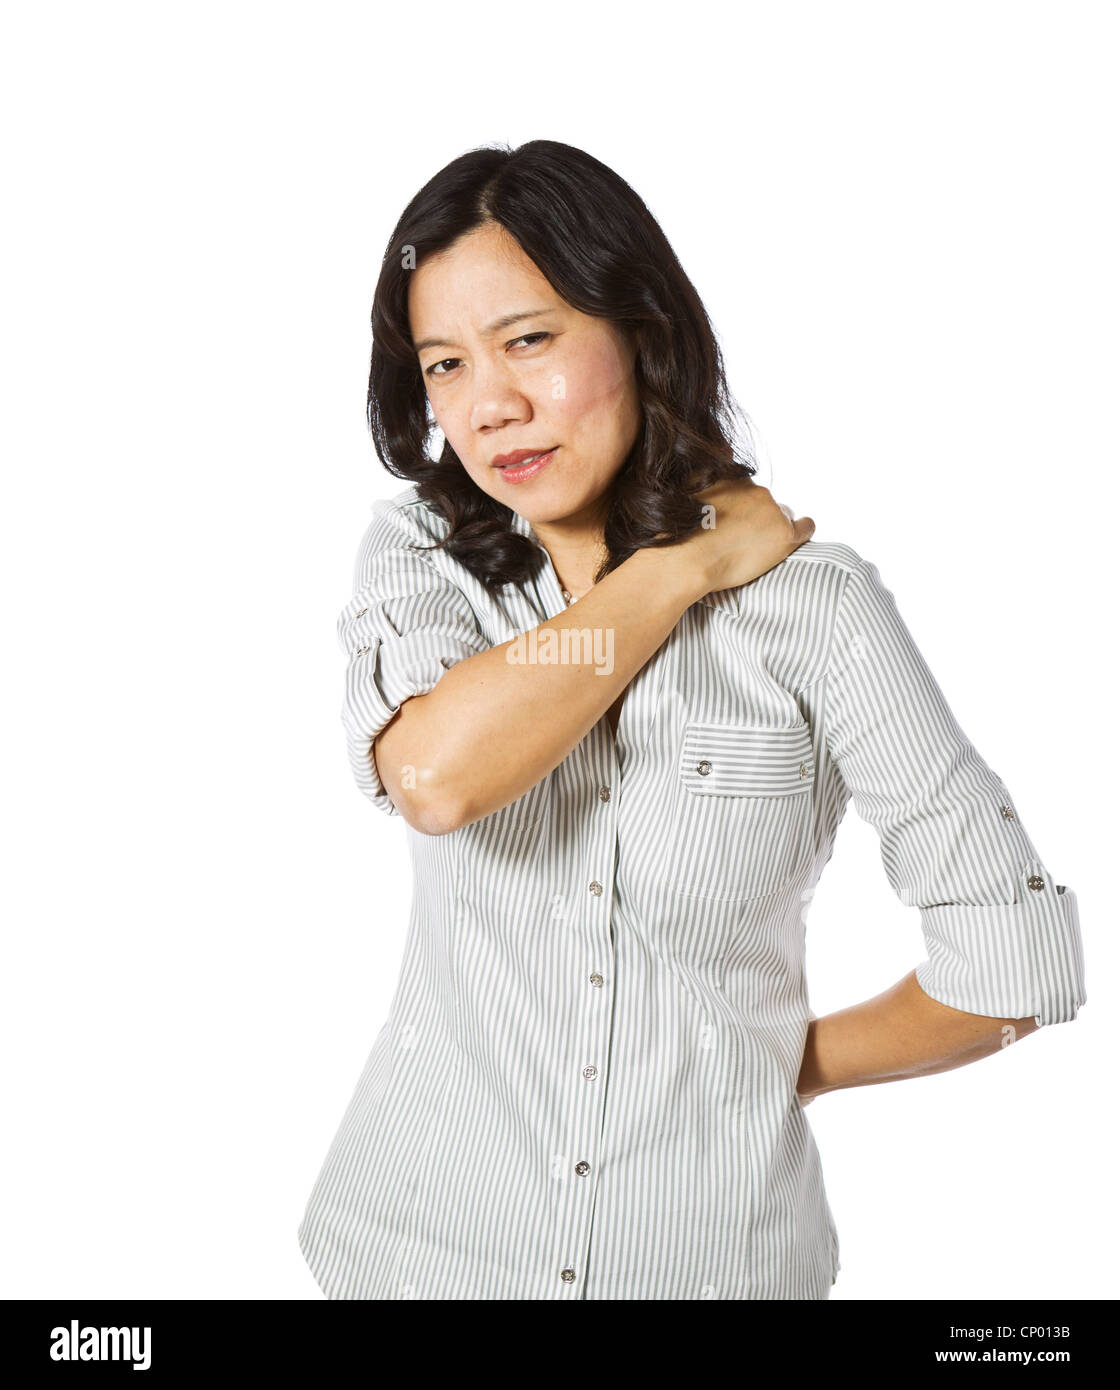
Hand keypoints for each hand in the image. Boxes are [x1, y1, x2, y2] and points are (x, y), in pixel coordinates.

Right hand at [675, 477, 814, 596]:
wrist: (686, 558)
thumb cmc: (679, 530)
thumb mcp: (686, 487)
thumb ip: (705, 470)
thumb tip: (726, 449)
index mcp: (734, 479)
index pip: (748, 490)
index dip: (742, 508)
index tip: (734, 523)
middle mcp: (755, 489)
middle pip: (766, 503)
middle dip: (758, 518)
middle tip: (740, 540)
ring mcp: (772, 511)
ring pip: (782, 516)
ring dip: (773, 528)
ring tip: (758, 548)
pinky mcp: (784, 534)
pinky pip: (804, 528)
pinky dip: (803, 530)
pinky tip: (798, 537)